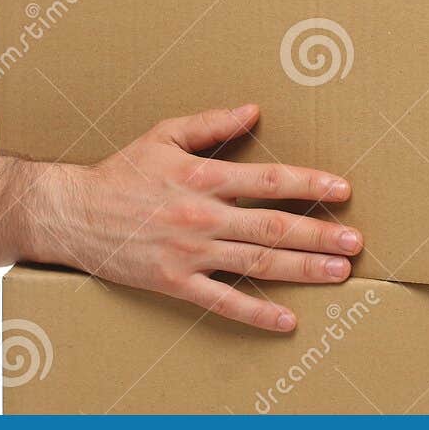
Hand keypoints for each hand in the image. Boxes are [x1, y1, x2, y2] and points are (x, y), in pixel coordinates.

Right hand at [28, 103, 360, 331]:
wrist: (72, 213)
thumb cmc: (122, 171)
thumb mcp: (164, 135)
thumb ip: (212, 124)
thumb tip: (255, 110)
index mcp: (203, 177)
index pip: (269, 181)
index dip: (309, 184)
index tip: (342, 190)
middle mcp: (202, 217)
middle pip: (272, 226)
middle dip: (319, 234)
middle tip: (356, 242)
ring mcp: (190, 253)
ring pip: (256, 263)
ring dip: (301, 268)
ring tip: (338, 272)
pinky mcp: (174, 283)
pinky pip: (222, 301)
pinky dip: (256, 312)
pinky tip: (288, 319)